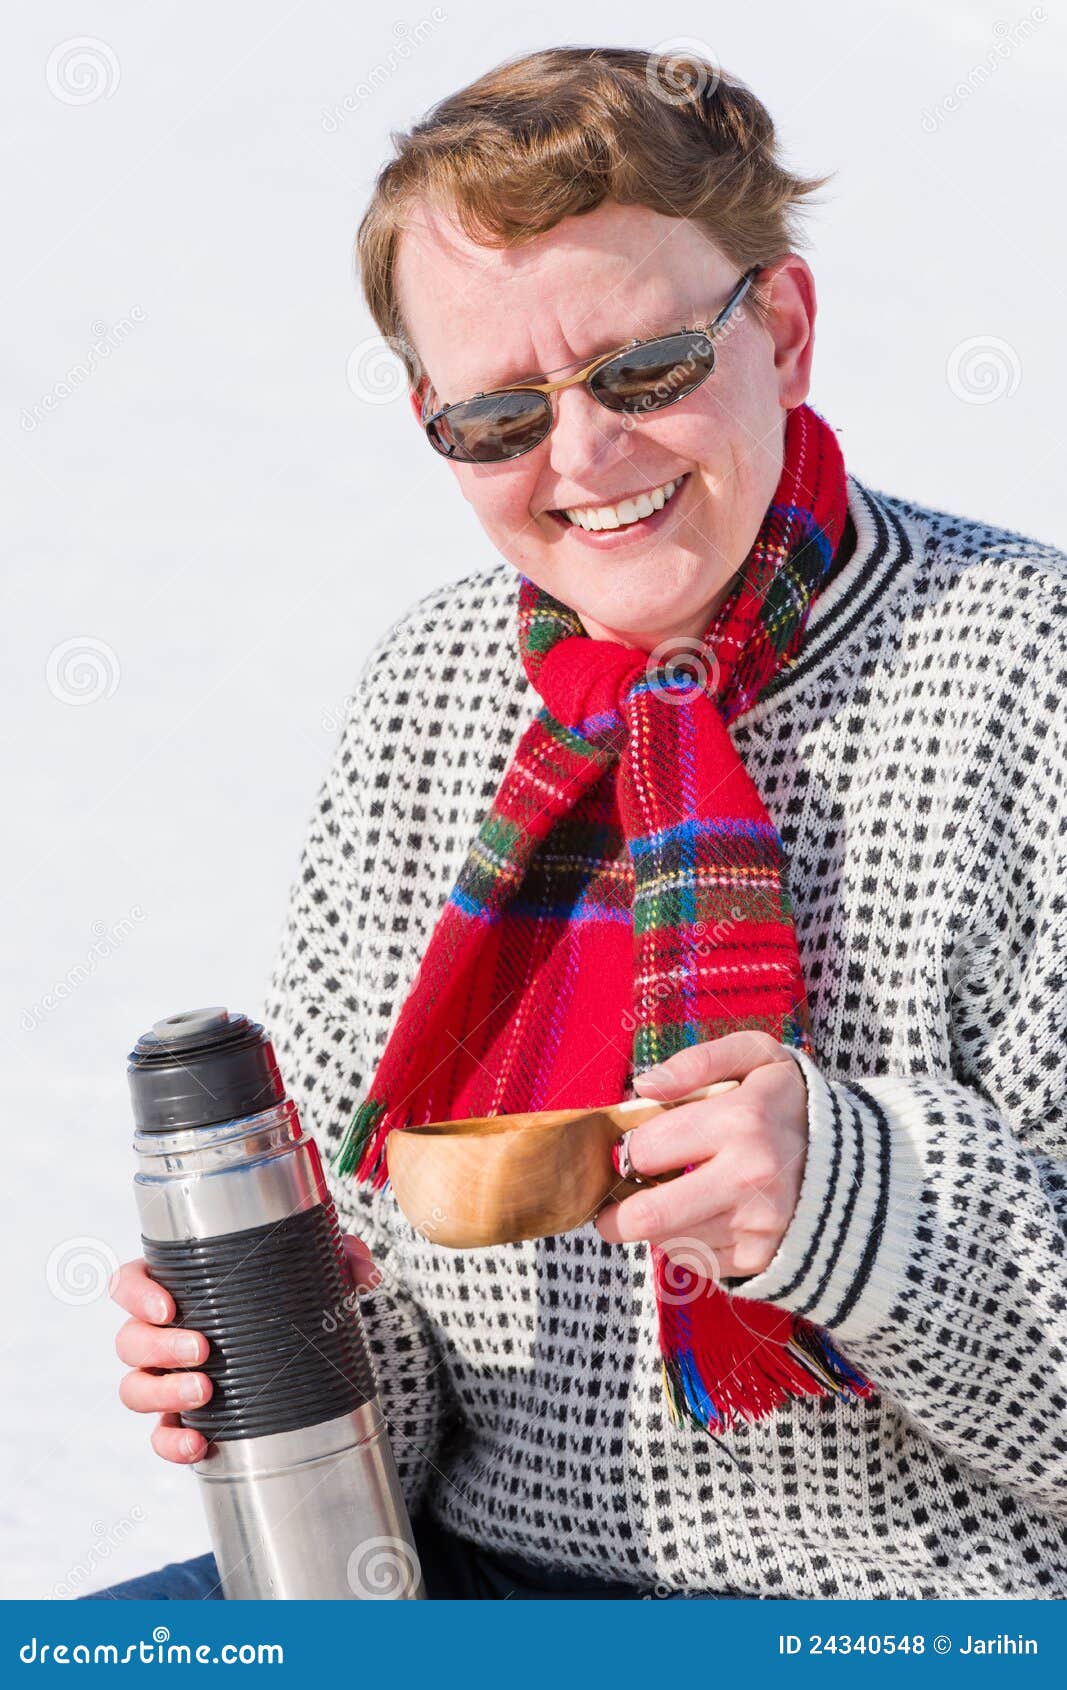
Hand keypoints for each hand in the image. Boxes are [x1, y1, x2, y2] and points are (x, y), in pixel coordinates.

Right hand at [111, 1234, 380, 1463]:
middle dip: (161, 1347)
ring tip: (206, 1393)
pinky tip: (199, 1445)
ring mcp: (166, 1376)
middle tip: (204, 1349)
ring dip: (163, 1392)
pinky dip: (171, 1442)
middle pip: (130, 1340)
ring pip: (135, 1387)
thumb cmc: (289, 1291)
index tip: (169, 1306)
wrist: (297, 1343)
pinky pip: (160, 1434)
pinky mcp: (180, 1416)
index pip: (129, 1283)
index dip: (137, 1295)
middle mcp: (160, 1332)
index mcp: (175, 1285)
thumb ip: (342, 1257)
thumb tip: (367, 1273)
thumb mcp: (316, 1265)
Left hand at [595, 1032, 808, 1280]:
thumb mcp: (755, 1057)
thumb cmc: (789, 1103)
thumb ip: (698, 1060)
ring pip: (666, 1239)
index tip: (634, 1148)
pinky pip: (695, 1259)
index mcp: (741, 1121)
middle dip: (615, 1214)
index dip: (628, 1149)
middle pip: (647, 1216)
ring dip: (658, 1224)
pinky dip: (688, 1241)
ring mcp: (757, 1225)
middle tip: (614, 1203)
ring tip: (677, 1197)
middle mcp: (749, 1178)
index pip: (646, 1149)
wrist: (856, 1162)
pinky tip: (706, 1215)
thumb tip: (644, 1085)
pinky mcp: (760, 1258)